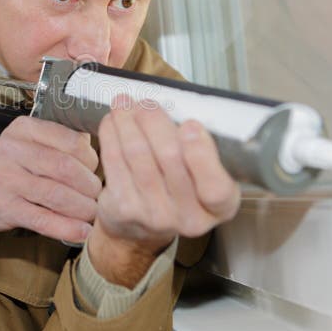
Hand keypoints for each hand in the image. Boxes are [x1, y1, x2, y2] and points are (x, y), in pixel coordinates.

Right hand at [0, 116, 101, 242]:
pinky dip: (67, 228)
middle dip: (90, 186)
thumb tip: (98, 152)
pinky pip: (43, 219)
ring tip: (93, 214)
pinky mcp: (5, 208)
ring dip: (82, 208)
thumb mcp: (27, 142)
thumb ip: (57, 143)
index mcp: (24, 129)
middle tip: (99, 196)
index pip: (70, 141)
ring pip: (57, 195)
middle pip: (66, 168)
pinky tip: (81, 232)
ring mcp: (7, 180)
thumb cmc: (6, 166)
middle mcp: (13, 150)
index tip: (96, 170)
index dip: (91, 159)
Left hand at [88, 94, 239, 287]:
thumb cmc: (179, 190)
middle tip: (147, 103)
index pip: (216, 187)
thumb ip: (201, 147)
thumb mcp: (205, 176)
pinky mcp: (124, 209)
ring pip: (138, 154)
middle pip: (170, 158)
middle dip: (155, 121)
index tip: (190, 124)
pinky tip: (112, 121)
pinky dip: (112, 134)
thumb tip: (180, 104)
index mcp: (220, 207)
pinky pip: (115, 160)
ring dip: (128, 121)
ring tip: (124, 103)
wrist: (144, 227)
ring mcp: (155, 216)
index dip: (202, 153)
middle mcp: (190, 217)